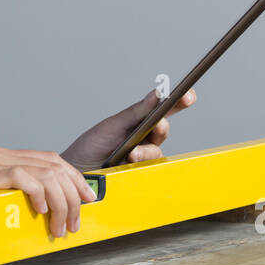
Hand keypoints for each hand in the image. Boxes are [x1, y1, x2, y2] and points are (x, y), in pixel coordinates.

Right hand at [0, 146, 97, 237]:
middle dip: (73, 195)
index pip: (51, 159)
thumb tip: (45, 213)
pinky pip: (22, 177)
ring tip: (60, 226)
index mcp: (4, 157)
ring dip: (60, 202)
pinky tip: (41, 210)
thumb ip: (12, 194)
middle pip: (53, 166)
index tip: (87, 199)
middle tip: (76, 221)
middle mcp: (1, 155)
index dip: (74, 178)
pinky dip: (38, 193)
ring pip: (44, 173)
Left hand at [60, 88, 197, 169]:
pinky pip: (150, 166)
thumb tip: (158, 93)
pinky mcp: (140, 171)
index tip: (188, 96)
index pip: (162, 108)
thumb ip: (137, 112)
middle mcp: (143, 136)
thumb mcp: (113, 125)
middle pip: (163, 128)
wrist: (77, 171)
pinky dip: (141, 163)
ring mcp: (142, 154)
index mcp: (137, 120)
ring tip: (130, 154)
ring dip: (146, 150)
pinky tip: (130, 162)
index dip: (178, 101)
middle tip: (157, 124)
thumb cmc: (92, 146)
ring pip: (157, 149)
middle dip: (161, 126)